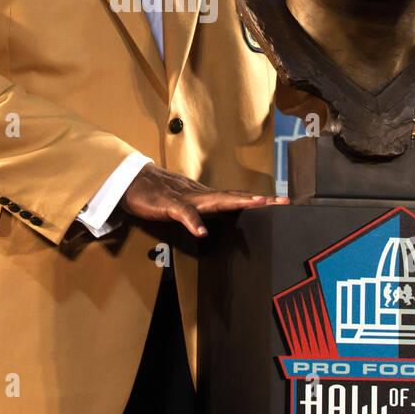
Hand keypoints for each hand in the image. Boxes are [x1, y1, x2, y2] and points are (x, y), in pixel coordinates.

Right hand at [120, 163, 287, 237]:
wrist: (131, 181)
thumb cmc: (157, 195)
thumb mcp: (185, 206)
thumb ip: (202, 212)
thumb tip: (219, 223)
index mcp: (205, 197)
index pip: (237, 198)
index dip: (260, 200)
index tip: (283, 203)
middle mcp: (200, 195)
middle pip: (234, 196)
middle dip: (259, 199)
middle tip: (282, 202)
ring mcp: (186, 198)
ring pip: (215, 200)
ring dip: (237, 201)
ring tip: (257, 203)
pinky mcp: (169, 205)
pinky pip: (184, 214)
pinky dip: (194, 222)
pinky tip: (201, 232)